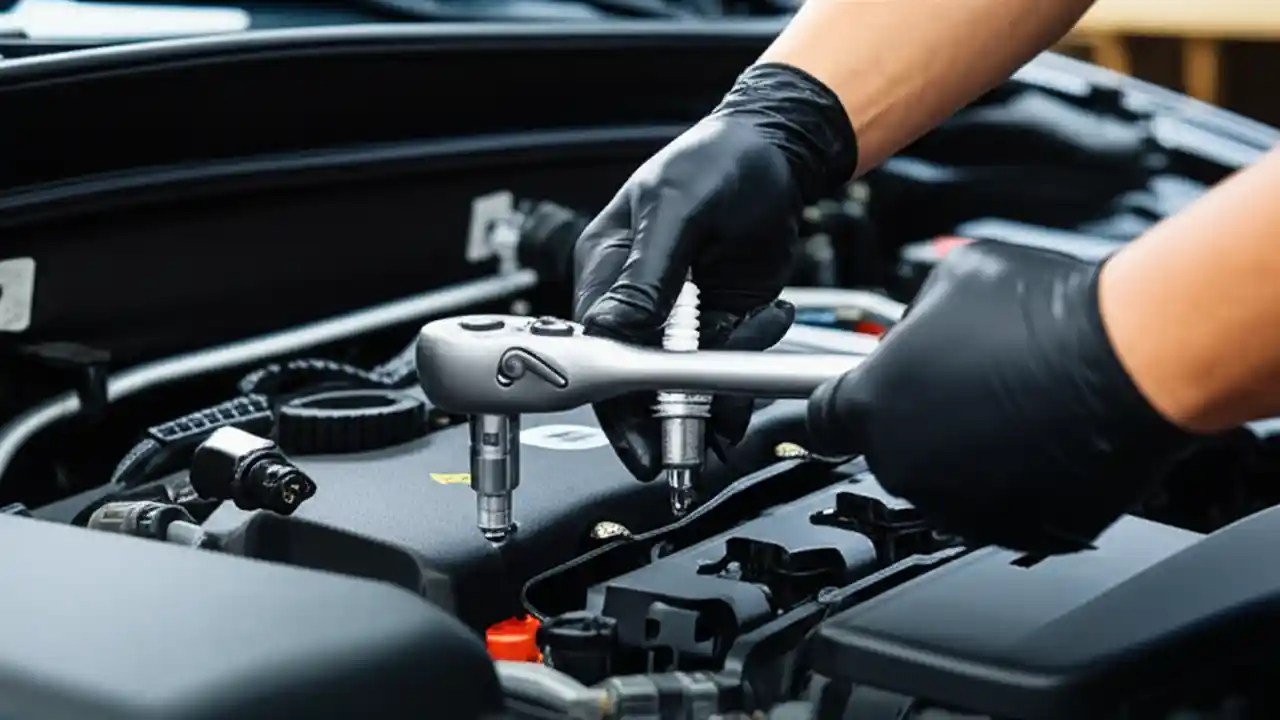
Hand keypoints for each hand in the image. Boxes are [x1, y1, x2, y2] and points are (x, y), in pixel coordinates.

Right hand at [573, 63, 856, 480]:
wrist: (780, 154)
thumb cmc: (716, 163)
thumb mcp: (677, 211)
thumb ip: (647, 273)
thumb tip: (615, 325)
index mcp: (606, 270)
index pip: (598, 348)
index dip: (614, 401)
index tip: (637, 441)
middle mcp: (638, 301)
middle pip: (638, 379)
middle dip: (664, 418)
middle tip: (685, 457)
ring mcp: (680, 316)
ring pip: (686, 382)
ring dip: (711, 403)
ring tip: (730, 425)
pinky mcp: (720, 322)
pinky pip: (724, 369)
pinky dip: (740, 381)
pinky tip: (754, 369)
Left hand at [807, 240, 1201, 552]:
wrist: (1130, 363)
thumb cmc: (1047, 315)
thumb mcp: (951, 279)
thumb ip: (912, 318)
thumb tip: (915, 332)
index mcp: (873, 403)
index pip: (821, 419)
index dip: (836, 408)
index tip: (843, 406)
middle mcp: (906, 464)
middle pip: (891, 448)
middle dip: (918, 419)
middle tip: (969, 383)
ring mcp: (959, 504)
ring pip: (945, 480)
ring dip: (967, 451)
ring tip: (1017, 403)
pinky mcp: (1014, 530)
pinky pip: (1001, 505)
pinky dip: (1017, 480)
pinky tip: (1045, 434)